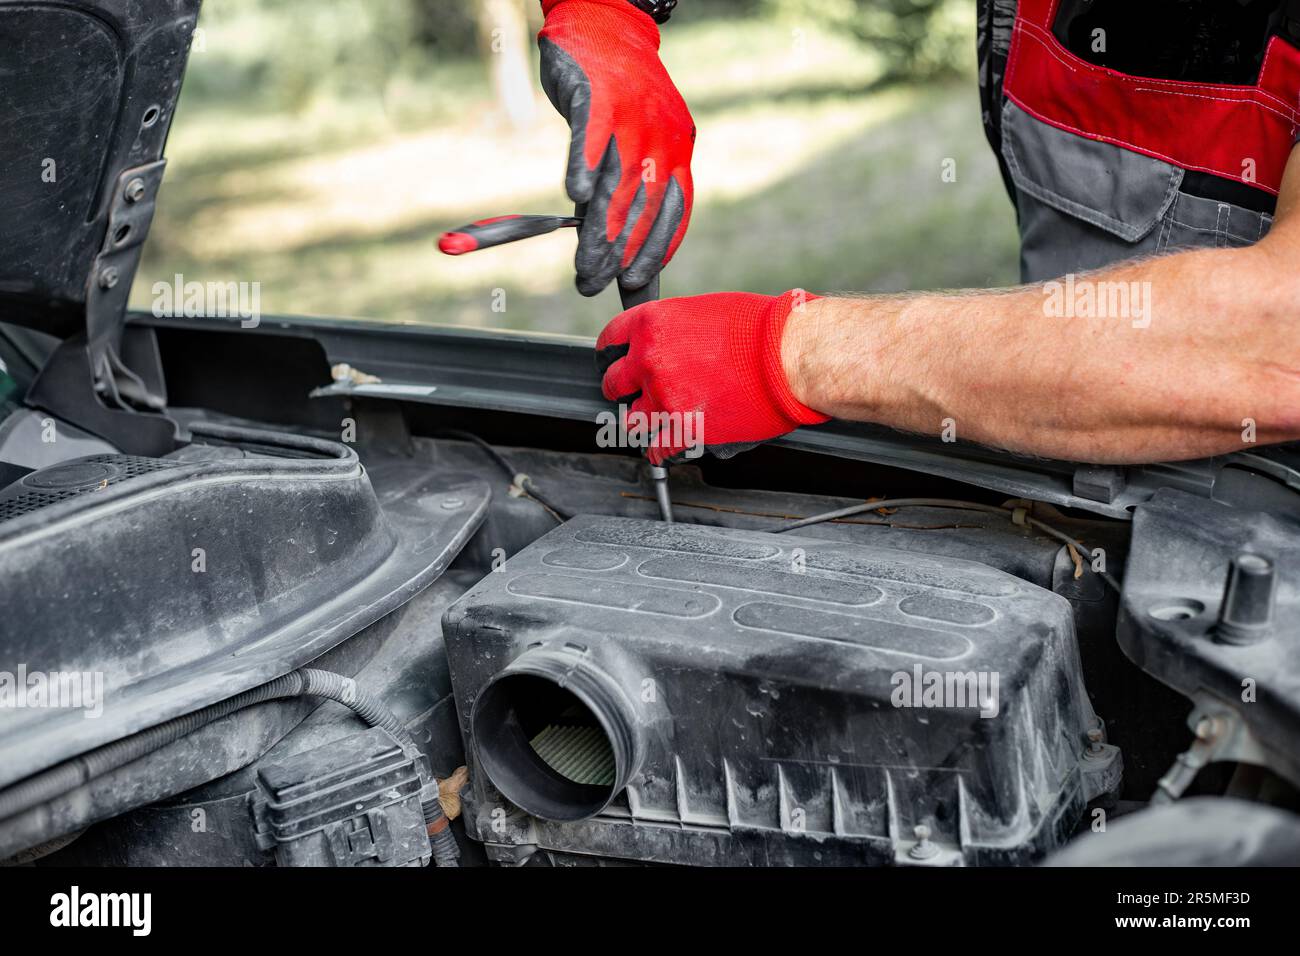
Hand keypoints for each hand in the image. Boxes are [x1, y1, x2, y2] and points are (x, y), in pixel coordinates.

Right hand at [539, 0, 694, 295]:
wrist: (607, 27)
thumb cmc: (621, 101)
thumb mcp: (642, 146)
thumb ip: (635, 197)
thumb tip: (629, 255)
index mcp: (678, 153)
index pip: (672, 212)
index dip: (654, 249)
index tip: (633, 281)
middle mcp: (661, 138)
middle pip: (641, 205)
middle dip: (619, 252)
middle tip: (594, 284)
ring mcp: (632, 116)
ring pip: (617, 181)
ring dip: (599, 228)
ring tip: (583, 264)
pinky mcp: (599, 95)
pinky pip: (593, 136)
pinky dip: (585, 165)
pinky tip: (576, 196)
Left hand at [595, 290, 829, 463]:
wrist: (790, 356)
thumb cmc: (761, 328)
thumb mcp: (706, 310)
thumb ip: (676, 329)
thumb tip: (671, 342)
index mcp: (652, 324)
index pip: (609, 342)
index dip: (613, 356)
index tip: (616, 364)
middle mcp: (649, 361)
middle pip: (613, 384)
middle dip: (624, 390)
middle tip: (639, 394)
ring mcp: (664, 398)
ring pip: (633, 421)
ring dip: (645, 421)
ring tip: (660, 420)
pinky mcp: (684, 430)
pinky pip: (658, 450)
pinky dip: (662, 450)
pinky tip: (670, 445)